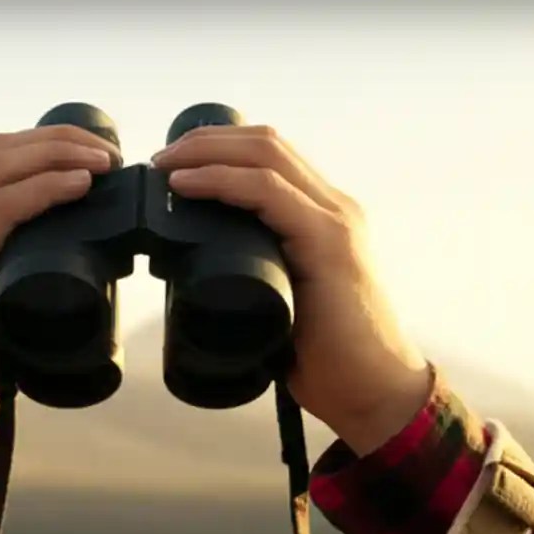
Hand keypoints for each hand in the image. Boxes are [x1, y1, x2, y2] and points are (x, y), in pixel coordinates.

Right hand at [0, 126, 120, 470]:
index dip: (52, 146)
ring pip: (0, 167)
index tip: (105, 157)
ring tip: (106, 161)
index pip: (2, 162)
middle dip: (62, 140)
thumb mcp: (7, 315)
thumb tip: (94, 289)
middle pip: (3, 151)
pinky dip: (42, 191)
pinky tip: (77, 185)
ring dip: (58, 155)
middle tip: (114, 153)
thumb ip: (32, 291)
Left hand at [152, 126, 431, 454]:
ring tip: (164, 165)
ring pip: (267, 155)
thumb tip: (196, 275)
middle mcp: (334, 207)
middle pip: (265, 143)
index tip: (172, 163)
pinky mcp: (329, 242)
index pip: (270, 156)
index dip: (218, 147)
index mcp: (324, 216)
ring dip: (206, 152)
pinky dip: (222, 181)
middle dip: (205, 140)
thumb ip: (257, 275)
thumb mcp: (283, 300)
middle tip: (159, 158)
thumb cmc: (327, 356)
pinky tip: (186, 186)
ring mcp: (335, 221)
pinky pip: (269, 192)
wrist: (374, 392)